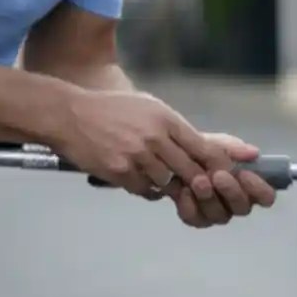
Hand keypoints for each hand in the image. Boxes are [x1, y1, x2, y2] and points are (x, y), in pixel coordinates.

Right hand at [53, 89, 230, 199]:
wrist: (70, 115)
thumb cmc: (113, 110)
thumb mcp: (149, 107)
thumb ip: (173, 127)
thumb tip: (198, 146)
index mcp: (166, 119)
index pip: (202, 147)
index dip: (217, 165)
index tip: (225, 174)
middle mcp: (155, 138)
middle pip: (190, 169)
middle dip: (199, 181)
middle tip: (203, 188)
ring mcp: (137, 156)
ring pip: (167, 182)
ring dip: (169, 185)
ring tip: (165, 180)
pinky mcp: (119, 172)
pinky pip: (144, 189)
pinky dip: (147, 189)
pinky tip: (142, 180)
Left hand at [166, 133, 277, 227]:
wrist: (176, 154)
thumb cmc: (206, 150)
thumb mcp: (221, 144)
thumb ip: (236, 150)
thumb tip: (254, 153)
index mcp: (250, 186)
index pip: (266, 196)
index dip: (259, 189)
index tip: (245, 173)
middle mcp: (237, 204)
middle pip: (242, 208)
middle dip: (231, 192)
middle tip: (218, 175)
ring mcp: (216, 213)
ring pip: (219, 215)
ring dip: (209, 198)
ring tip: (197, 180)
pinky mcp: (195, 218)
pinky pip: (195, 219)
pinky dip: (189, 205)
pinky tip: (183, 190)